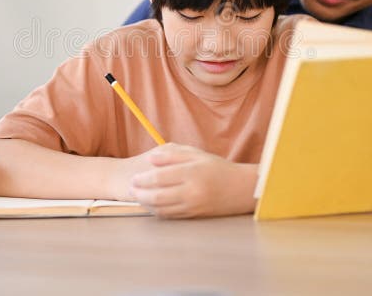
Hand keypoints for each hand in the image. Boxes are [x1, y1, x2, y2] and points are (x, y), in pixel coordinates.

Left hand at [128, 143, 257, 218]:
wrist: (241, 189)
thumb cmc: (218, 168)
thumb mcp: (197, 154)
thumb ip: (173, 155)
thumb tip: (151, 159)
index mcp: (192, 173)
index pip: (160, 177)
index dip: (143, 179)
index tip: (133, 178)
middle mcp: (192, 191)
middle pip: (157, 196)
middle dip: (140, 193)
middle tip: (130, 188)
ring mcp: (193, 206)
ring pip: (162, 209)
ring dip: (146, 204)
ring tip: (137, 197)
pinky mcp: (194, 216)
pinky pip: (171, 216)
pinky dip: (157, 211)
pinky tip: (151, 205)